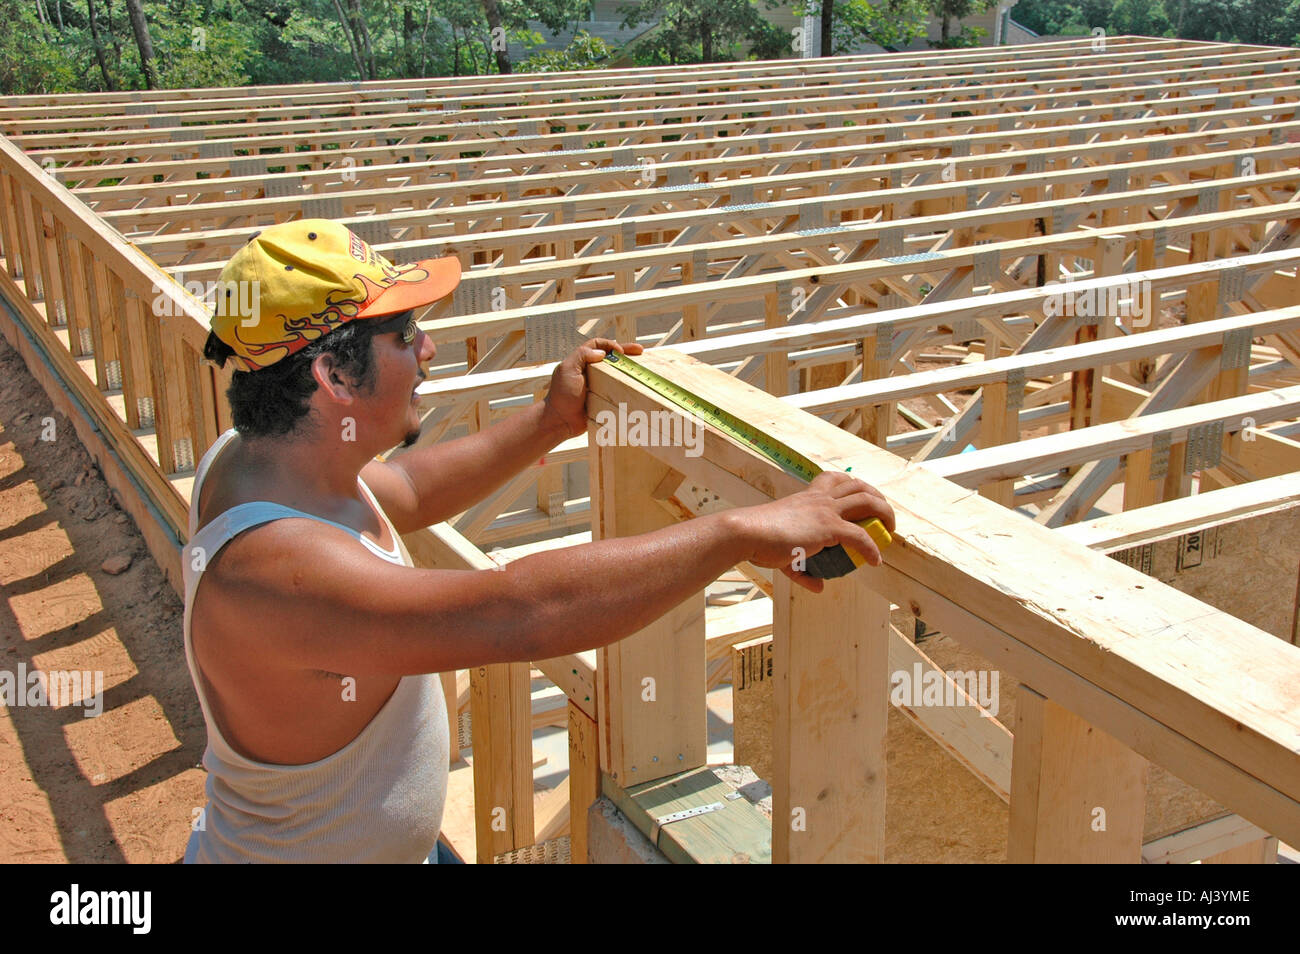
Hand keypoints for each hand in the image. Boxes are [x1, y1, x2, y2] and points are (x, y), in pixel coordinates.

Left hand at [542, 338, 643, 437]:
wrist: (561, 421)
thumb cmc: (561, 395)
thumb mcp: (567, 370)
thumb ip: (581, 356)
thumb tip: (602, 353)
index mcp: (581, 362)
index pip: (597, 345)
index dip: (610, 345)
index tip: (621, 351)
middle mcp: (591, 371)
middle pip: (611, 357)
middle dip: (626, 352)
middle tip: (640, 351)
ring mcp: (598, 384)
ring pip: (615, 372)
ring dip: (628, 368)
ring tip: (642, 366)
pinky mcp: (603, 397)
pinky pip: (617, 389)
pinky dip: (626, 386)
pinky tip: (636, 385)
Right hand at [738, 472, 895, 593]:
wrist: (747, 533)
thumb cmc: (759, 540)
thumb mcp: (784, 553)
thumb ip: (802, 571)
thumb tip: (820, 587)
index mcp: (808, 497)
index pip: (835, 479)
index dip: (854, 484)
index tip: (863, 497)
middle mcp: (820, 499)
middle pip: (859, 486)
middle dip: (878, 497)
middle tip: (884, 516)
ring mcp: (825, 511)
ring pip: (867, 501)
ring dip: (884, 513)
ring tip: (889, 531)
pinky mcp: (828, 528)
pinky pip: (860, 536)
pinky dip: (872, 548)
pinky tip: (876, 561)